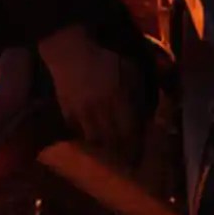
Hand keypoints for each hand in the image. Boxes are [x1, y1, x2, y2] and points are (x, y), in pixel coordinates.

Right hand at [38, 24, 144, 155]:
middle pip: (112, 140)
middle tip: (127, 163)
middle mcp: (100, 111)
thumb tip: (147, 114)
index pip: (129, 132)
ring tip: (109, 157)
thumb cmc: (105, 57)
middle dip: (121, 154)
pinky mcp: (66, 112)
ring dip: (104, 150)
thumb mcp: (130, 70)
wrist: (70, 50)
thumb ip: (139, 93)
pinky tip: (90, 142)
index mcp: (118, 99)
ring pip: (94, 140)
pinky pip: (77, 132)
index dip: (135, 148)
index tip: (140, 158)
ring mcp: (81, 113)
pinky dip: (84, 139)